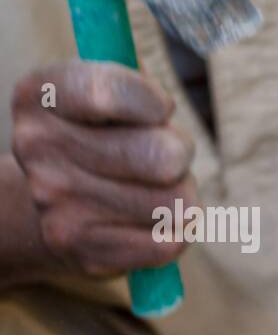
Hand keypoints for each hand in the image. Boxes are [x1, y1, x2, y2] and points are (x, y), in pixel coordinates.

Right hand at [9, 61, 195, 278]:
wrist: (56, 209)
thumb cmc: (103, 139)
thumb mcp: (108, 96)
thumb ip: (137, 83)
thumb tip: (162, 107)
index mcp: (40, 97)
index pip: (108, 92)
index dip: (154, 102)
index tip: (160, 109)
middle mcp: (38, 149)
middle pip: (164, 157)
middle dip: (181, 154)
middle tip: (166, 157)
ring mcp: (57, 204)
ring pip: (177, 204)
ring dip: (181, 196)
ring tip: (152, 190)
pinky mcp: (83, 250)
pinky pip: (169, 243)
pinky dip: (175, 233)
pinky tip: (149, 223)